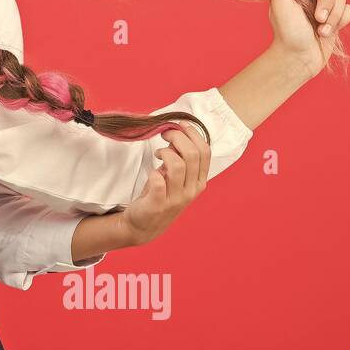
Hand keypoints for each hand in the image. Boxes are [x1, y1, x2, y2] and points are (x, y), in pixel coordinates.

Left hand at [121, 125, 209, 246]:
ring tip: (158, 153)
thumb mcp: (175, 176)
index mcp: (199, 181)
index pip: (205, 152)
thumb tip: (177, 133)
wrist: (144, 224)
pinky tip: (152, 172)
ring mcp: (176, 199)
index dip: (193, 134)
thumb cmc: (160, 195)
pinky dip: (153, 173)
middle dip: (177, 137)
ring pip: (177, 166)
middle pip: (192, 155)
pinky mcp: (159, 204)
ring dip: (165, 153)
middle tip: (164, 133)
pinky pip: (158, 182)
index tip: (180, 125)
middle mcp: (192, 190)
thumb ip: (180, 157)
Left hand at [268, 0, 349, 78]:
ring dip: (334, 15)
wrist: (299, 60)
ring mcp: (323, 4)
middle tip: (317, 18)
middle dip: (326, 0)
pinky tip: (328, 32)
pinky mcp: (335, 16)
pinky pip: (348, 9)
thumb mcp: (279, 6)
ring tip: (321, 31)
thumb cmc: (287, 34)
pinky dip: (341, 21)